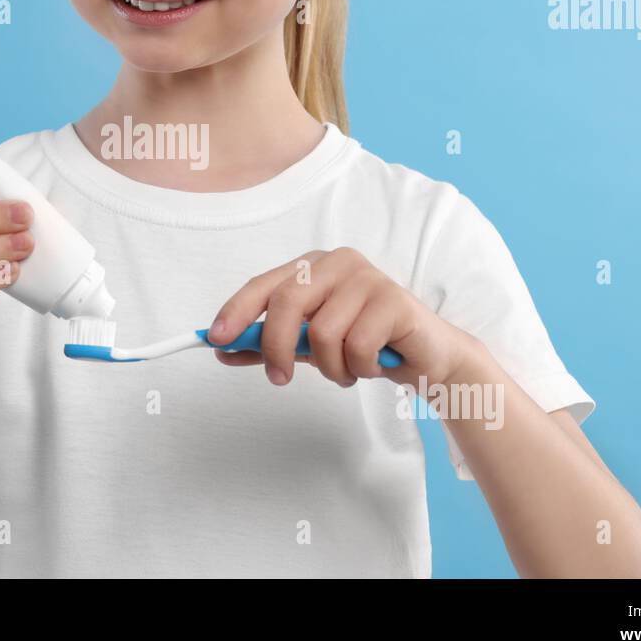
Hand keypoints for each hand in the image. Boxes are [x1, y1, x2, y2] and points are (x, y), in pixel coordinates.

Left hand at [207, 247, 479, 387]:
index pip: (263, 284)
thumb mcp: (308, 346)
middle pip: (287, 302)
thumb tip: (221, 350)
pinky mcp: (394, 298)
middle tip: (280, 378)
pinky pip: (357, 344)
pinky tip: (371, 366)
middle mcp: (337, 262)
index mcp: (312, 267)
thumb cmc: (363, 344)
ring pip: (323, 332)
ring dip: (330, 367)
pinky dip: (358, 368)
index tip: (215, 339)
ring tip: (347, 371)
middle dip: (276, 346)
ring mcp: (367, 276)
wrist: (426, 356)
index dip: (236, 311)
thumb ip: (267, 345)